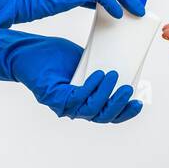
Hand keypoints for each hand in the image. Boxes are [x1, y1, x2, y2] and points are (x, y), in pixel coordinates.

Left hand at [0, 28, 141, 122]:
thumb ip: (101, 69)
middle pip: (103, 117)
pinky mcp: (52, 97)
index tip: (139, 102)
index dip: (125, 113)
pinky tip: (97, 74)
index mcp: (85, 101)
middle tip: (128, 89)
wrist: (29, 50)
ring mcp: (63, 105)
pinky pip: (75, 99)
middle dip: (119, 105)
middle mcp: (75, 108)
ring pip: (91, 110)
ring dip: (105, 94)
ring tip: (112, 75)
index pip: (109, 115)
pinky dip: (89, 88)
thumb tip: (124, 65)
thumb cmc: (56, 57)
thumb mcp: (86, 62)